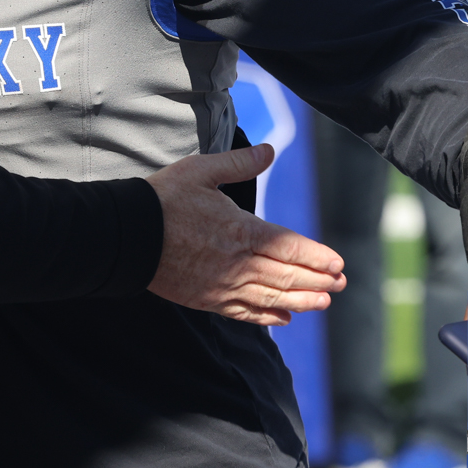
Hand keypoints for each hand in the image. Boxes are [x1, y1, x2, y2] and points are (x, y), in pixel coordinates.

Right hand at [145, 144, 346, 325]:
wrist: (128, 234)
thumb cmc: (164, 199)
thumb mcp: (201, 170)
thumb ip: (239, 164)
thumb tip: (270, 150)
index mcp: (241, 230)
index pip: (290, 247)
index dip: (317, 256)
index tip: (338, 263)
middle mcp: (238, 263)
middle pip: (287, 276)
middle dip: (318, 281)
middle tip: (340, 284)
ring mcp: (223, 285)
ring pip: (271, 298)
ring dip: (301, 301)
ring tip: (323, 302)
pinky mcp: (207, 300)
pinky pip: (245, 312)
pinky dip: (268, 316)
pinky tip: (284, 317)